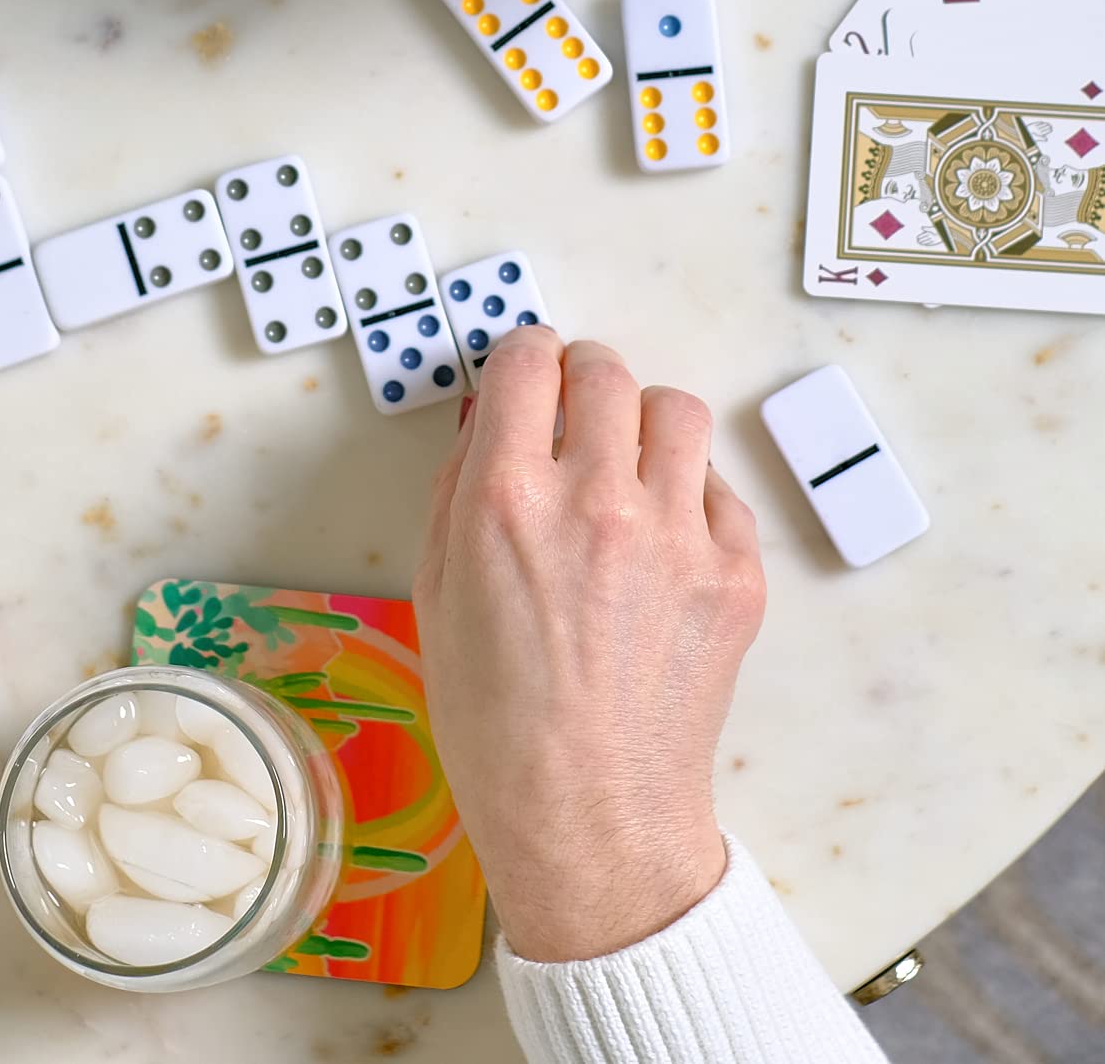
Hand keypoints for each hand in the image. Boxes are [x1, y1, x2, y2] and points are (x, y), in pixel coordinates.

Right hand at [414, 329, 764, 961]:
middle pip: (606, 371)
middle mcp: (596, 500)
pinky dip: (687, 496)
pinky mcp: (735, 575)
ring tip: (626, 463)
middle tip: (573, 408)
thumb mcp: (436, 586)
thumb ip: (461, 486)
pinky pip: (718, 490)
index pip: (528, 360)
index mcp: (507, 498)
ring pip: (676, 411)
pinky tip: (659, 540)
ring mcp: (677, 536)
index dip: (523, 358)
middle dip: (582, 377)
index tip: (525, 373)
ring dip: (642, 422)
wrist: (586, 813)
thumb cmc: (495, 716)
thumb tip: (492, 419)